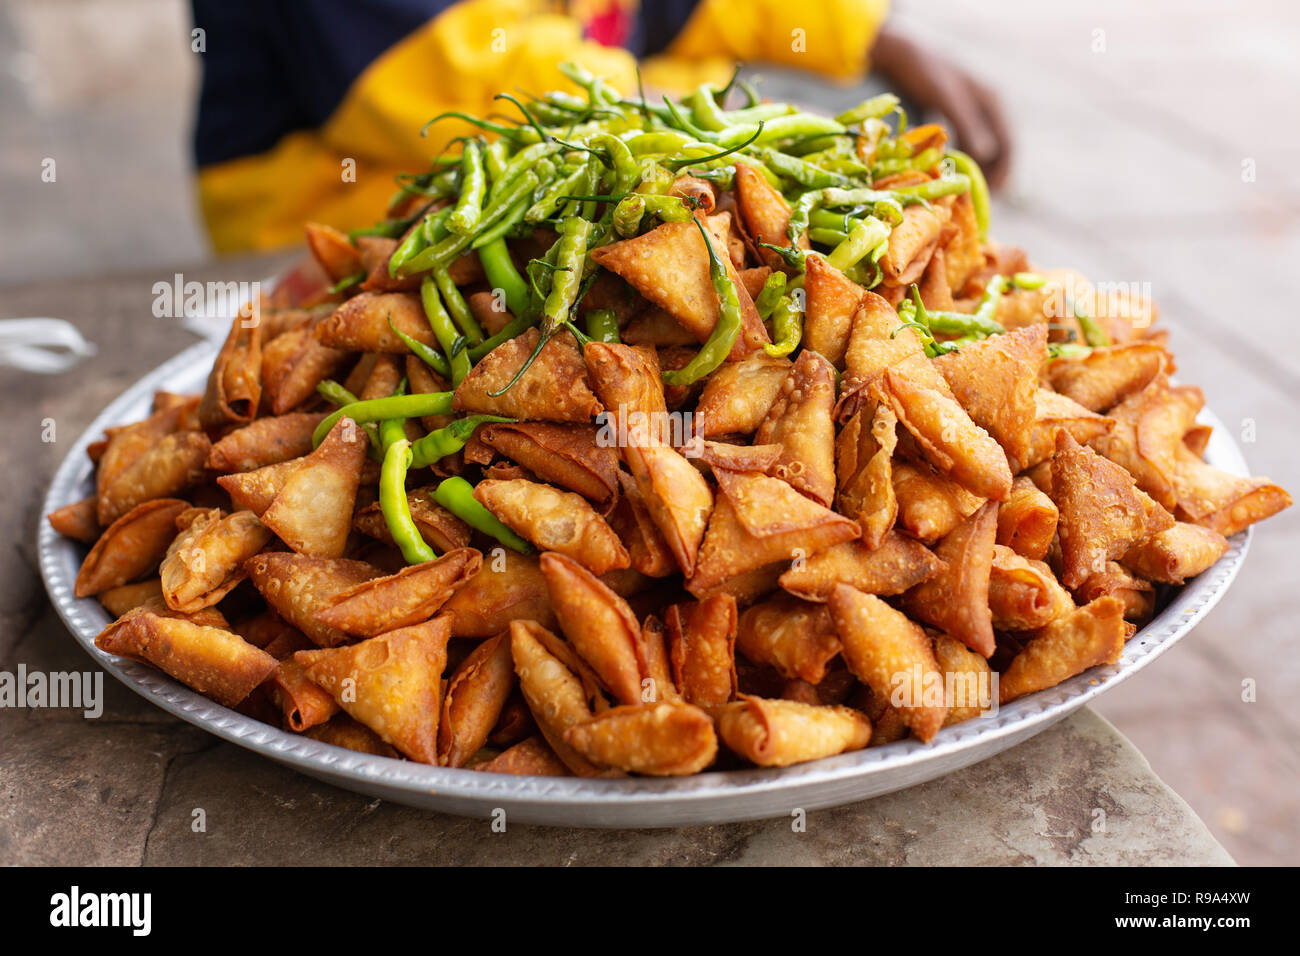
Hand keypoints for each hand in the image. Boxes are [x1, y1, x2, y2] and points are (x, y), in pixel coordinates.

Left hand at [870, 26, 1012, 189]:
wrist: (904, 56)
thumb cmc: (927, 74)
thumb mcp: (948, 100)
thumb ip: (968, 125)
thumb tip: (987, 155)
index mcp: (992, 103)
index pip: (1008, 144)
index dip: (1004, 171)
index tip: (993, 195)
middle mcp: (986, 108)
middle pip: (996, 149)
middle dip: (989, 176)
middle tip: (976, 202)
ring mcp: (970, 112)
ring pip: (979, 148)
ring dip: (974, 170)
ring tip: (963, 194)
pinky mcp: (953, 117)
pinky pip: (963, 144)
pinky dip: (959, 160)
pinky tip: (946, 176)